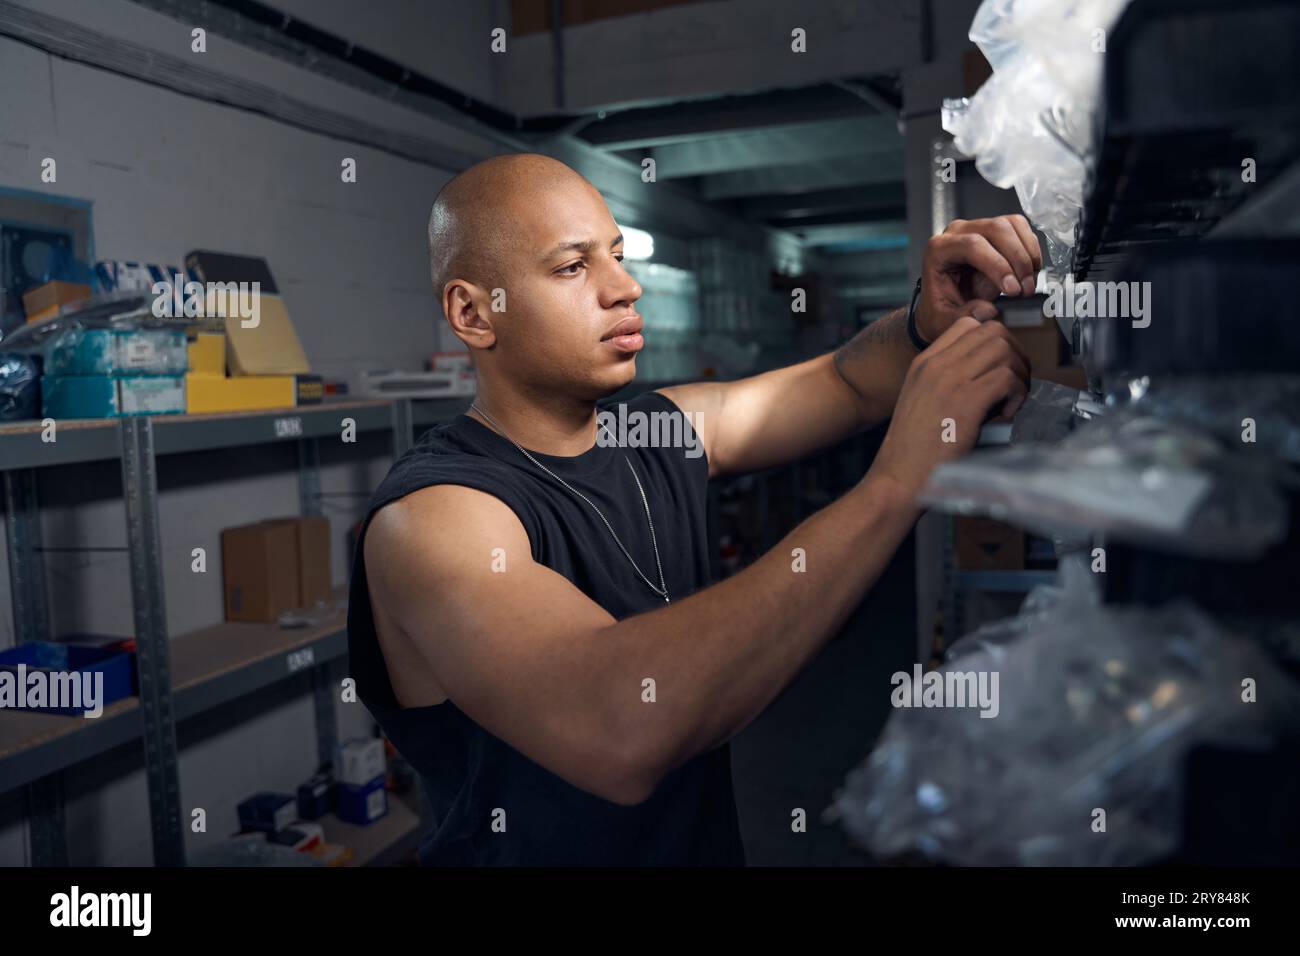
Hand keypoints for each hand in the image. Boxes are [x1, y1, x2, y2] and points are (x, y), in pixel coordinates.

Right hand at [870, 316, 1029, 494]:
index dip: (995, 342)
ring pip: (1004, 350)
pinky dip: (1017, 394)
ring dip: (1018, 374)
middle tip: (1015, 383)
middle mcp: (936, 365)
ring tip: (1011, 400)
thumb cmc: (914, 448)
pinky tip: (1006, 414)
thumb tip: (990, 373)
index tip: (1000, 367)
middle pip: (993, 331)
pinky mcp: (965, 403)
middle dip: (1015, 355)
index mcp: (925, 362)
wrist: (898, 475)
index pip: (969, 324)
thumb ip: (949, 381)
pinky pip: (1007, 378)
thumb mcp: (923, 401)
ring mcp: (949, 381)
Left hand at [914, 215, 1043, 342]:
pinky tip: (1029, 272)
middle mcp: (957, 233)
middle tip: (1025, 289)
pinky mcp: (995, 230)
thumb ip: (964, 317)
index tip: (1012, 290)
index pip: (972, 245)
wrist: (945, 304)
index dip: (998, 266)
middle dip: (1017, 260)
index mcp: (938, 250)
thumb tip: (988, 309)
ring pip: (1011, 225)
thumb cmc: (941, 310)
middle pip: (995, 229)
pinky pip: (1020, 228)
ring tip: (1028, 283)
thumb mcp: (945, 321)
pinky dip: (1031, 249)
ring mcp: (977, 227)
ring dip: (1027, 254)